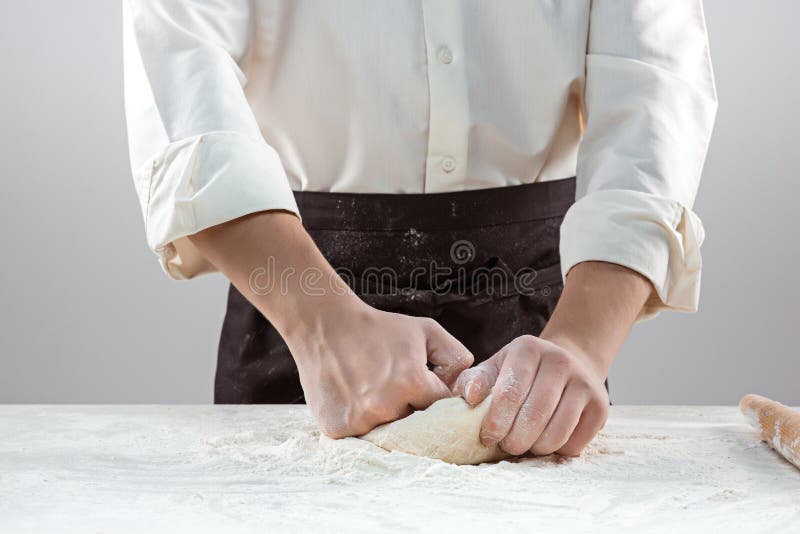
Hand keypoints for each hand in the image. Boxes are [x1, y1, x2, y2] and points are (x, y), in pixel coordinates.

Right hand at [188, 211, 472, 437]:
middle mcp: (386, 405)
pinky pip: (361, 439)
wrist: (324, 325)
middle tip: (397, 391)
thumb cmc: (379, 328)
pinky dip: (361, 426)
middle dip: (412, 412)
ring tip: (374, 394)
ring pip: (388, 435)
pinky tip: (355, 402)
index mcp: (412, 381)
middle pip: (415, 427)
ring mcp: (360, 420)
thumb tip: (466, 389)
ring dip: (387, 421)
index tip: (423, 389)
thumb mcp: (425, 331)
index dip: (433, 400)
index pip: (440, 410)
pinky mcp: (337, 430)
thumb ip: (456, 357)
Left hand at [453, 335, 607, 456]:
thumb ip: (475, 380)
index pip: (510, 392)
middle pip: (534, 415)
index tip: (487, 437)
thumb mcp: (496, 367)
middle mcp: (560, 361)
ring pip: (557, 433)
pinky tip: (548, 440)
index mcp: (529, 349)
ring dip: (536, 448)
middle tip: (507, 445)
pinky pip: (575, 443)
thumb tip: (470, 396)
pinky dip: (557, 451)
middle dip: (515, 440)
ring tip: (526, 444)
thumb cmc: (522, 371)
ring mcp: (584, 383)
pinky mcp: (601, 406)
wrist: (570, 363)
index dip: (496, 421)